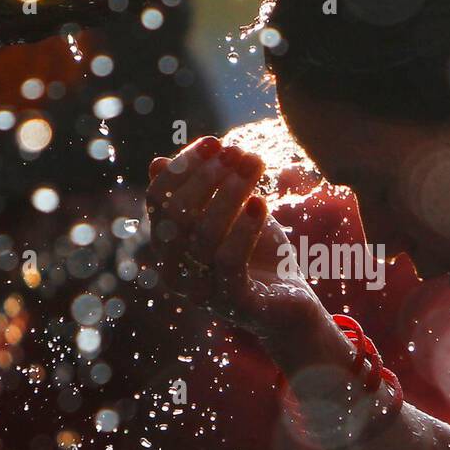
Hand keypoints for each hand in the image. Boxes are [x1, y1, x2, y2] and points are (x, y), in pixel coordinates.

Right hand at [146, 136, 324, 339]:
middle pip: (177, 215)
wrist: (292, 306)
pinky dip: (245, 227)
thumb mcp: (231, 218)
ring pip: (203, 234)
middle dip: (208, 176)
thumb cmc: (260, 257)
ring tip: (254, 167)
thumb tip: (157, 162)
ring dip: (230, 192)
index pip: (159, 200)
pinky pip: (229, 261)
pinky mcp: (233, 304)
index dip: (183, 167)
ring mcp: (202, 292)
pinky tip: (261, 202)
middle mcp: (175, 273)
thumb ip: (200, 193)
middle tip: (239, 152)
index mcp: (168, 249)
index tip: (214, 143)